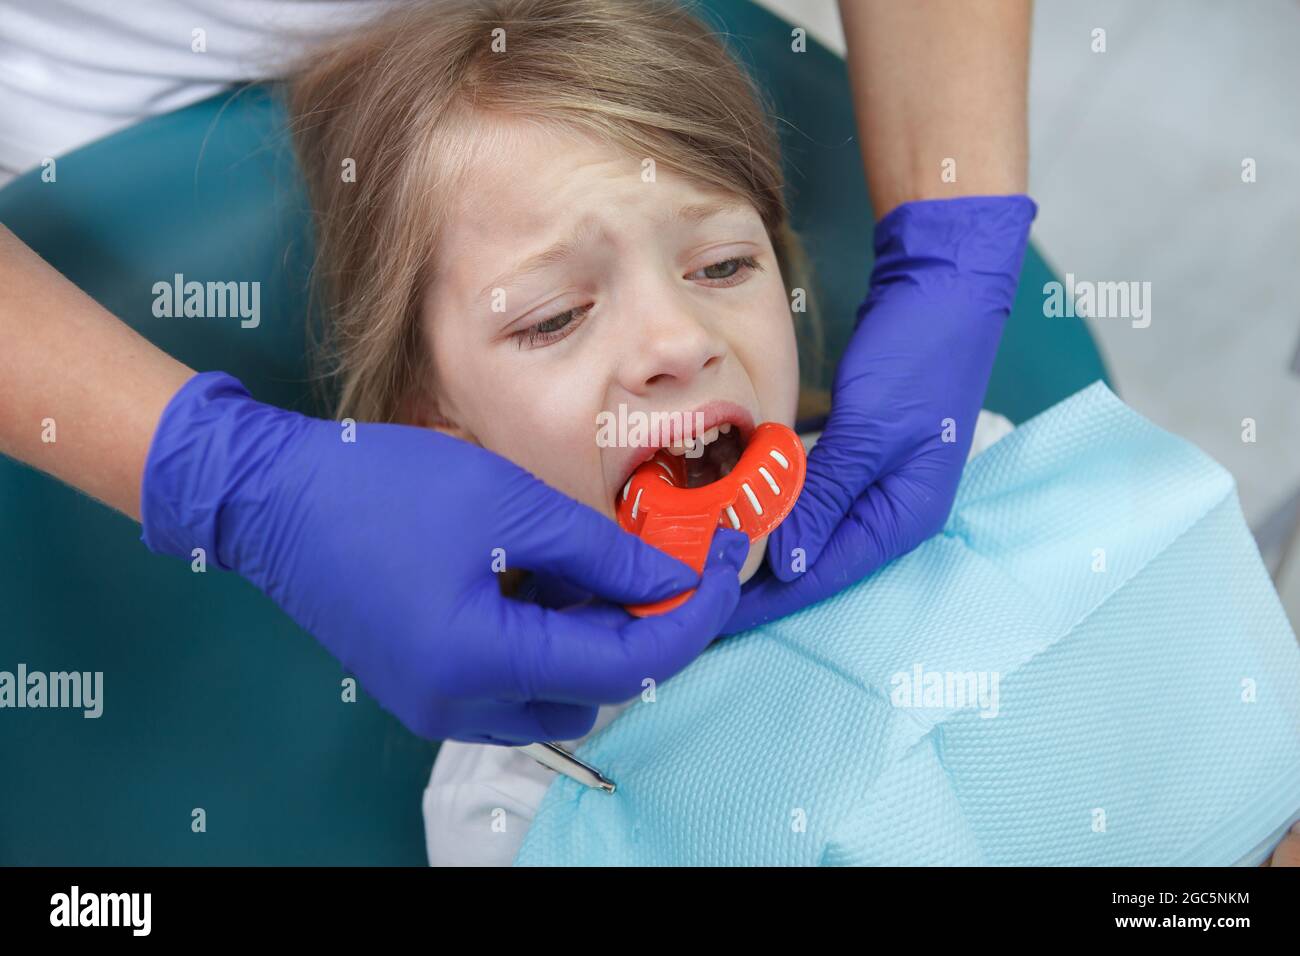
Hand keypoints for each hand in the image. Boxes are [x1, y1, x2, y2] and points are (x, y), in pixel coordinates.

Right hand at [141, 371, 748, 742]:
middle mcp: (461, 706)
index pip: (627, 662)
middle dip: (644, 625)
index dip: (692, 615)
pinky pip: (513, 682)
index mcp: (482, 662)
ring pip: (559, 691)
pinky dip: (546, 638)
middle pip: (597, 687)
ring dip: (594, 633)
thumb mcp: (507, 505)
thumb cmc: (381, 487)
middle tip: (662, 555)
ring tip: (594, 558)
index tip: (724, 563)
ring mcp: (437, 705)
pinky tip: (543, 576)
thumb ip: (601, 553)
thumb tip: (674, 580)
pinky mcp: (424, 687)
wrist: (270, 497)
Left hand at [724, 195, 1036, 632]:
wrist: (945, 284)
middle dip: (755, 579)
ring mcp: (874, 481)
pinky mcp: (856, 453)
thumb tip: (784, 562)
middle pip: (814, 560)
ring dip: (760, 542)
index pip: (824, 573)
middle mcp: (891, 510)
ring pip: (807, 529)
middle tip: (688, 590)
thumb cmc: (917, 354)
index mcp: (905, 516)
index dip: (764, 598)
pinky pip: (807, 495)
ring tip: (701, 558)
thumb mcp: (870, 428)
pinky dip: (771, 505)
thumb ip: (826, 496)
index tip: (708, 613)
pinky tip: (732, 510)